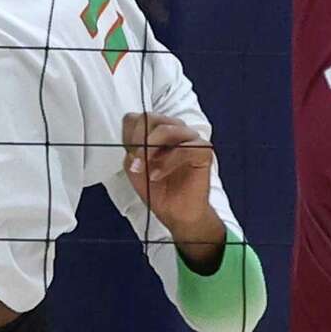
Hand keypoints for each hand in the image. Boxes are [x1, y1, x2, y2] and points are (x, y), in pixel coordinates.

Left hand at [121, 111, 216, 237]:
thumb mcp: (135, 168)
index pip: (140, 117)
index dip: (130, 133)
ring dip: (150, 149)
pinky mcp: (203, 151)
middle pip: (152, 118)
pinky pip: (185, 148)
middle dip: (138, 139)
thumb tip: (132, 141)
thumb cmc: (158, 190)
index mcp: (158, 131)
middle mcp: (175, 129)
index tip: (127, 153)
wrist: (176, 214)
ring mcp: (190, 138)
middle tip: (135, 161)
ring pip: (168, 129)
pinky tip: (157, 175)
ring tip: (145, 168)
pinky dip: (167, 162)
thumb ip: (132, 150)